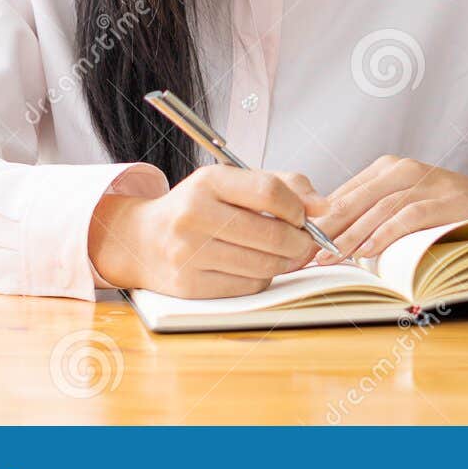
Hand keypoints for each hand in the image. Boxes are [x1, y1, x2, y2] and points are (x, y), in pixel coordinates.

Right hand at [89, 166, 328, 297]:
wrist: (143, 241)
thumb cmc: (198, 208)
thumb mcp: (233, 183)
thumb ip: (283, 185)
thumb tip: (323, 207)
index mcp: (208, 182)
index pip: (269, 191)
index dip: (298, 207)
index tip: (304, 215)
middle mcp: (194, 216)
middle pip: (272, 234)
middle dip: (300, 241)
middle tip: (305, 241)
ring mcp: (189, 253)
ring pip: (264, 264)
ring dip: (284, 262)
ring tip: (281, 253)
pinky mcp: (189, 286)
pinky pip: (247, 287)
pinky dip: (261, 278)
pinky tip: (254, 266)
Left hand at [311, 155, 467, 263]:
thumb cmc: (443, 209)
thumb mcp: (403, 203)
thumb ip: (370, 213)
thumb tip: (327, 238)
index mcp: (387, 168)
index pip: (344, 193)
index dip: (321, 219)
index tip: (301, 242)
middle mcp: (403, 169)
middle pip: (356, 198)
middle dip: (329, 228)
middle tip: (309, 253)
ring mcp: (426, 182)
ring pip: (379, 208)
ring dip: (352, 235)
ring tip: (332, 256)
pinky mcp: (444, 199)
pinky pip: (408, 216)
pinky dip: (386, 233)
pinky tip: (370, 250)